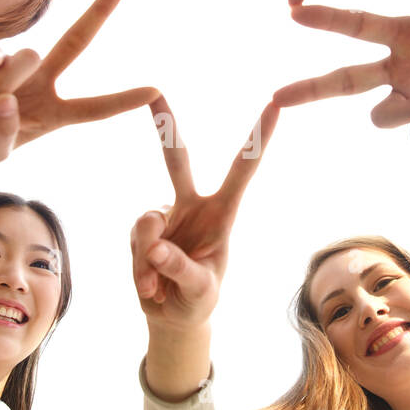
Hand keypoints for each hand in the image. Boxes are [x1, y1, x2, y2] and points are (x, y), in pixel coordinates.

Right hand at [0, 0, 156, 168]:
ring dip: (5, 85)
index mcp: (54, 114)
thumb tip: (8, 101)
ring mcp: (17, 67)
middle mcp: (42, 84)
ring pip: (27, 58)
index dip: (123, 100)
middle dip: (99, 13)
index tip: (155, 91)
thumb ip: (3, 133)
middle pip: (76, 43)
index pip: (94, 108)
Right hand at [130, 97, 279, 330]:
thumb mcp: (199, 289)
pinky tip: (150, 287)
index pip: (242, 169)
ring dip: (148, 260)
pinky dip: (139, 268)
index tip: (275, 105)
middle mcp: (192, 205)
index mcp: (222, 213)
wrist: (172, 316)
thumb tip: (155, 247)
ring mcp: (164, 216)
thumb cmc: (198, 298)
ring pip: (147, 222)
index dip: (257, 138)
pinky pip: (134, 242)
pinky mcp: (141, 231)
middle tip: (155, 92)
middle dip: (166, 125)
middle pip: (177, 159)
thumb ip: (180, 268)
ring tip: (157, 288)